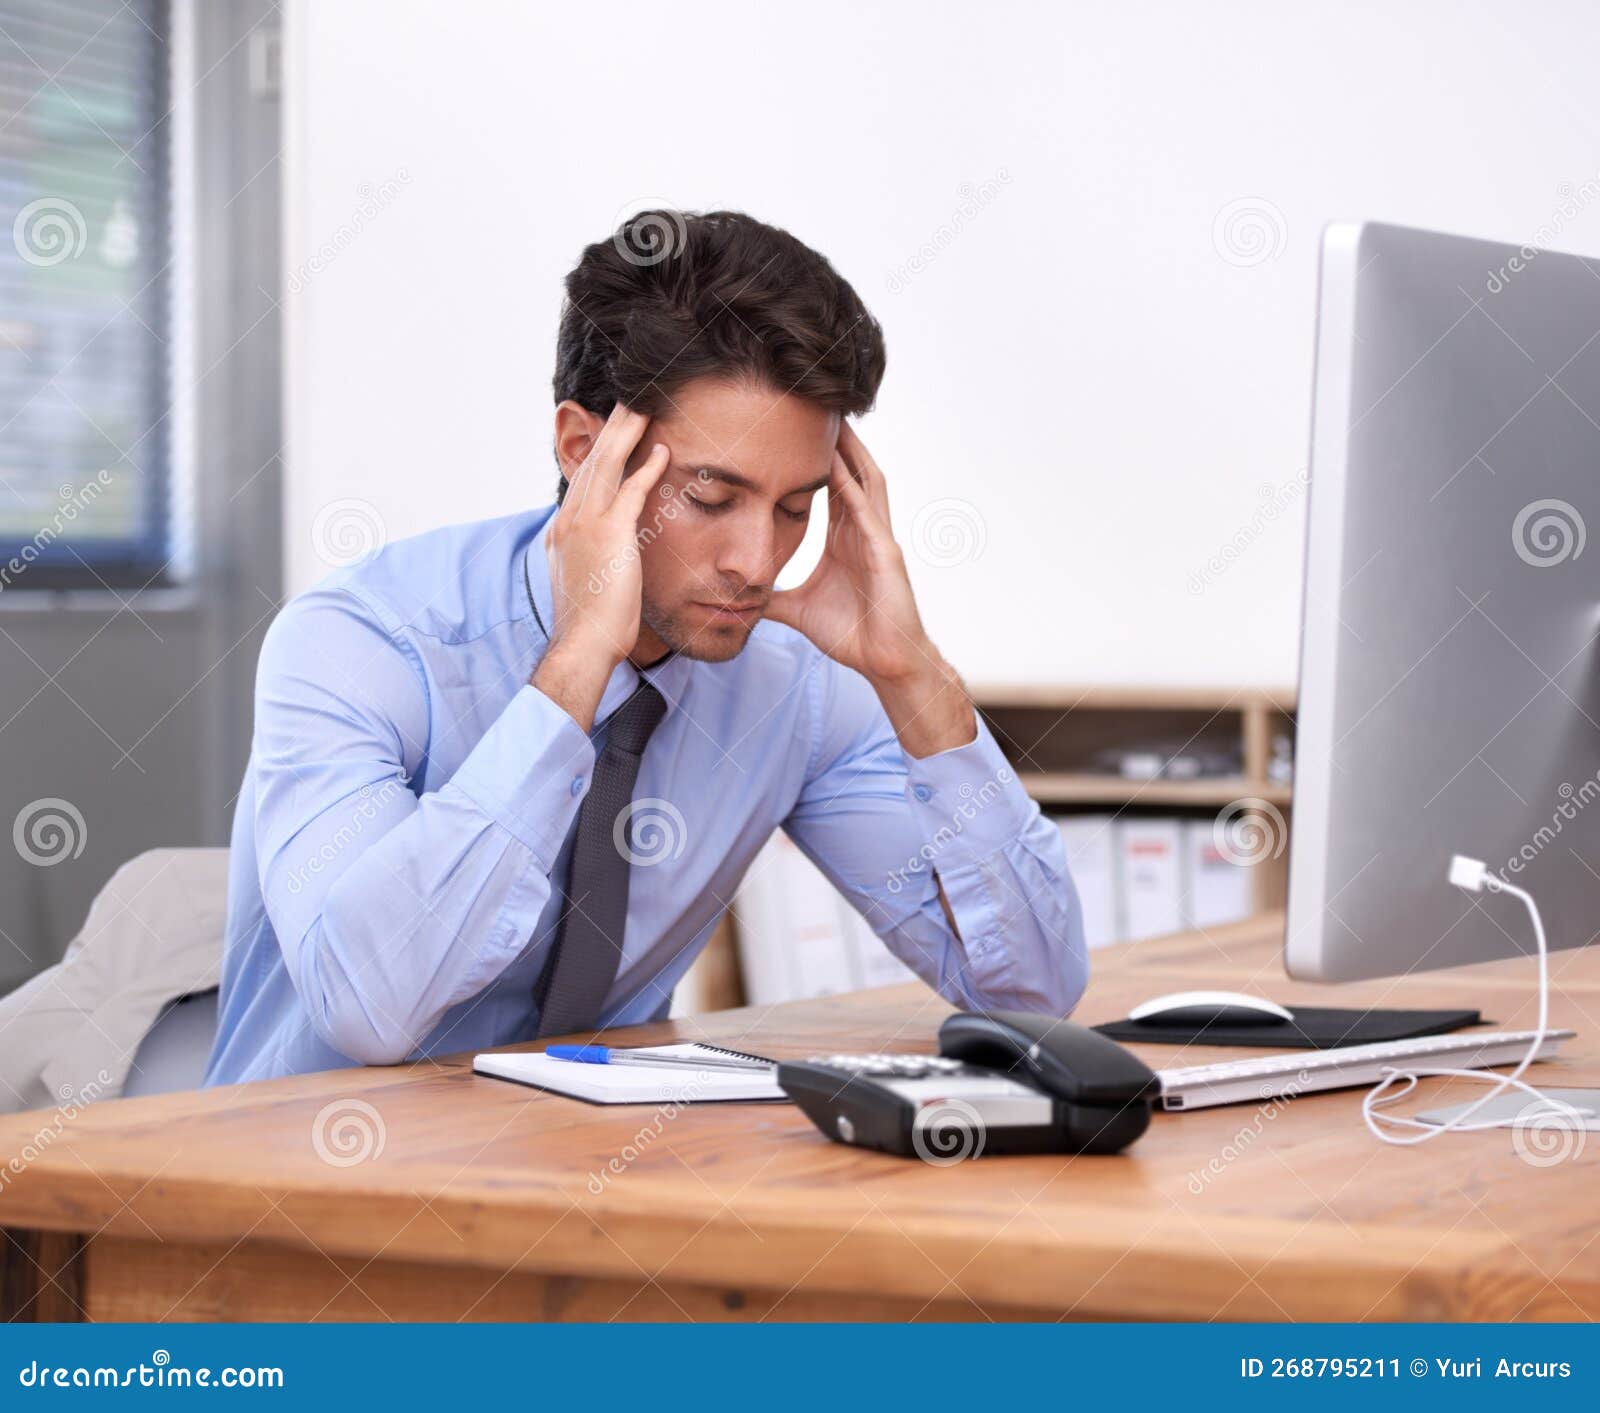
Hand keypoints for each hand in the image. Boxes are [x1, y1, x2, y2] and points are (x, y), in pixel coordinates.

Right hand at [534, 404, 668, 729]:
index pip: (585, 478)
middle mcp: (571, 519)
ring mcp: (587, 525)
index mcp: (564, 529)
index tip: (616, 430)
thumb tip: (609, 552)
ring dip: (627, 433)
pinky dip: (646, 469)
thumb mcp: (588, 580)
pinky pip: (631, 492)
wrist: (583, 645)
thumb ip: (597, 556)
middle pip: (593, 460)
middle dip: (612, 428)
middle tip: (630, 399)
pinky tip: (663, 451)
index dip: (600, 450)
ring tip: (644, 405)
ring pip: (607, 465)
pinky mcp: (609, 535)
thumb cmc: (591, 624)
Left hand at [768, 421, 933, 682]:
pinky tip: (835, 465)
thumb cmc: (851, 635)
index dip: (815, 458)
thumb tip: (738, 597)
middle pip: (851, 472)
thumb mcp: (797, 610)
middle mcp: (865, 531)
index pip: (831, 487)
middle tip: (814, 405)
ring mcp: (878, 539)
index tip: (793, 430)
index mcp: (847, 539)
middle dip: (836, 440)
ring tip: (832, 419)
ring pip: (865, 481)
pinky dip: (851, 487)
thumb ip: (770, 597)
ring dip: (849, 451)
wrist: (883, 662)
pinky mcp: (886, 554)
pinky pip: (866, 513)